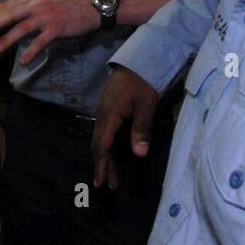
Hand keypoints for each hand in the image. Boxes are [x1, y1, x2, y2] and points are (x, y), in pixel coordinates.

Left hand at [0, 0, 100, 63]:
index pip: (6, 5)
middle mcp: (37, 5)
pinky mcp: (57, 28)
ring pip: (20, 29)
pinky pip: (40, 41)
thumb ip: (33, 5)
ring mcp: (47, 16)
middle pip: (8, 15)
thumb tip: (18, 14)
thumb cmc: (72, 3)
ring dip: (5, 41)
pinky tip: (23, 61)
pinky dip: (30, 52)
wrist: (94, 4)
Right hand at [91, 65, 157, 189]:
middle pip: (98, 145)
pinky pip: (104, 132)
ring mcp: (104, 111)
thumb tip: (140, 154)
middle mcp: (102, 115)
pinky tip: (112, 153)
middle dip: (103, 165)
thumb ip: (142, 129)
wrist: (139, 59)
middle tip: (108, 184)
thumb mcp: (146, 104)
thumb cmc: (144, 80)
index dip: (102, 165)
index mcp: (110, 115)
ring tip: (110, 174)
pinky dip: (107, 146)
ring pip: (100, 139)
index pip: (103, 146)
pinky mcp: (109, 108)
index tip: (101, 183)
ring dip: (105, 157)